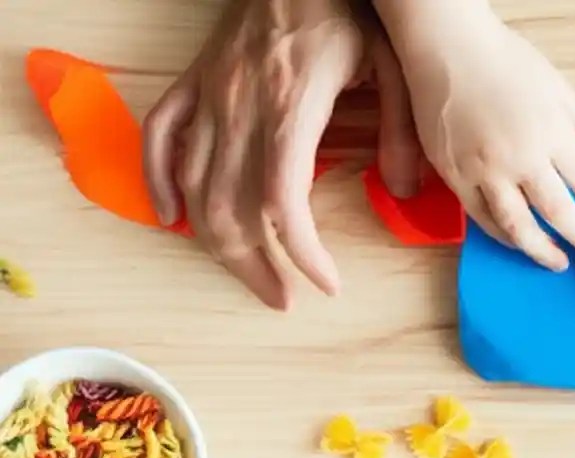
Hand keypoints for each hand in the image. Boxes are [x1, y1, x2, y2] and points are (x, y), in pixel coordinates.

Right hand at [143, 0, 418, 309]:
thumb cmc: (347, 12)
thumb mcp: (391, 65)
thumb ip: (399, 129)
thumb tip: (400, 190)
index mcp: (291, 105)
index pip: (281, 198)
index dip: (300, 251)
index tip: (324, 284)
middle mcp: (240, 106)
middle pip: (230, 208)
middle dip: (256, 266)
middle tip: (284, 298)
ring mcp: (210, 95)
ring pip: (194, 187)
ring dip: (217, 244)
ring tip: (252, 276)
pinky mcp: (192, 84)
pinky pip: (159, 139)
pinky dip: (159, 183)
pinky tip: (173, 218)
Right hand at [376, 1, 574, 270]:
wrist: (446, 47)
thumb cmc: (504, 60)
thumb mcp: (558, 87)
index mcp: (552, 133)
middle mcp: (521, 157)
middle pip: (559, 213)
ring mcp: (485, 170)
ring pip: (518, 226)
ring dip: (542, 251)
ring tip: (557, 262)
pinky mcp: (454, 175)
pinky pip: (482, 217)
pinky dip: (503, 235)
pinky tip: (517, 241)